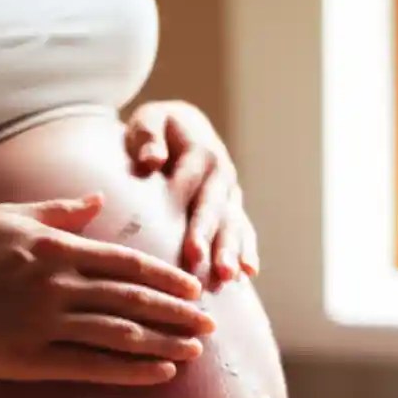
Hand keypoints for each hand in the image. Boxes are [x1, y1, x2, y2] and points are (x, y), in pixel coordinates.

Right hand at [0, 193, 214, 385]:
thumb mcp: (6, 217)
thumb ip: (57, 211)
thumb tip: (97, 200)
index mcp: (54, 247)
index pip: (125, 263)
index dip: (166, 278)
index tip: (195, 288)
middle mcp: (55, 283)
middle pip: (132, 299)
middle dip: (178, 312)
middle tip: (212, 324)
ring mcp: (42, 322)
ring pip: (118, 334)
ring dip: (163, 343)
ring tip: (194, 352)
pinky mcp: (27, 358)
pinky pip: (90, 366)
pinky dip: (130, 370)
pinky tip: (158, 373)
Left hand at [125, 100, 258, 286]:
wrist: (183, 126)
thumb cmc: (158, 128)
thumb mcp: (149, 121)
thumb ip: (148, 136)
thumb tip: (151, 160)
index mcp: (201, 151)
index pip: (190, 182)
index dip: (183, 207)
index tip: (177, 235)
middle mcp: (222, 174)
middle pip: (214, 208)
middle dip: (208, 236)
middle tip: (200, 262)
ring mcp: (230, 193)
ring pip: (232, 224)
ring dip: (231, 251)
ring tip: (227, 276)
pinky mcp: (233, 208)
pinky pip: (244, 230)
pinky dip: (248, 250)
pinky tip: (249, 273)